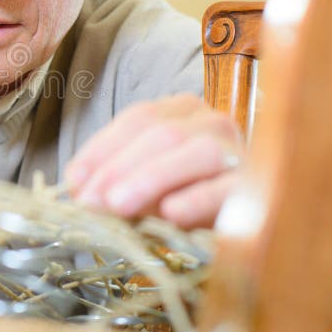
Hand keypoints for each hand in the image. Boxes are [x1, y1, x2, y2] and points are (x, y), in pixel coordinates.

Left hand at [65, 94, 242, 228]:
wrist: (246, 220)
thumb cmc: (186, 195)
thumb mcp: (145, 183)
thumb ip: (114, 178)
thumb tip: (78, 189)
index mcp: (182, 111)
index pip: (137, 119)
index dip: (101, 148)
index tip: (74, 180)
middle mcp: (212, 122)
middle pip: (162, 134)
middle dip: (118, 168)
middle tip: (89, 201)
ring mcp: (239, 151)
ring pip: (196, 152)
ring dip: (151, 178)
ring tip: (117, 205)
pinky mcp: (258, 188)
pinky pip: (228, 188)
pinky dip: (198, 199)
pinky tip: (172, 213)